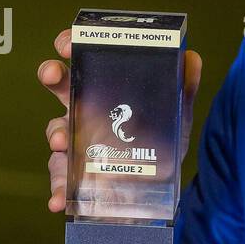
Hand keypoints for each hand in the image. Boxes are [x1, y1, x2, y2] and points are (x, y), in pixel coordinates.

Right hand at [39, 28, 203, 212]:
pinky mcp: (71, 174)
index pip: (82, 61)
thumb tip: (192, 58)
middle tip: (53, 72)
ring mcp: (74, 143)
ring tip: (63, 142)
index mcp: (104, 92)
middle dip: (52, 74)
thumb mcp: (175, 117)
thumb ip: (183, 90)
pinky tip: (59, 201)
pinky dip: (57, 191)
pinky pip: (60, 182)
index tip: (70, 43)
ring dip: (56, 134)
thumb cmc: (157, 146)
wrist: (153, 194)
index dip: (71, 46)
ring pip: (57, 131)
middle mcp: (84, 112)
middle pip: (60, 86)